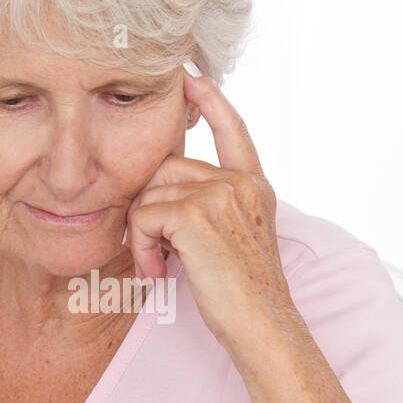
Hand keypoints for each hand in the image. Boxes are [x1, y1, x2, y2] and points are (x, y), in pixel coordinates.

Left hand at [125, 70, 296, 349]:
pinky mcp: (197, 214)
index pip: (233, 129)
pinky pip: (144, 216)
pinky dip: (141, 247)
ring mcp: (221, 195)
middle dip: (149, 207)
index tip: (191, 75)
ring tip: (157, 267)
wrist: (262, 328)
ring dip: (142, 234)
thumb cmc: (244, 299)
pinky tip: (155, 272)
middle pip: (167, 166)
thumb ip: (211, 211)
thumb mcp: (234, 242)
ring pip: (150, 192)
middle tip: (154, 252)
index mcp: (255, 187)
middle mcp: (241, 183)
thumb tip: (161, 199)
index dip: (212, 100)